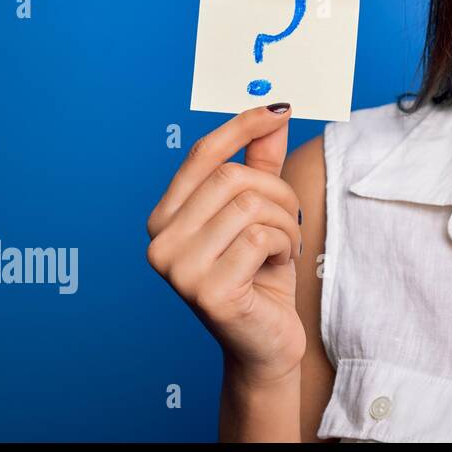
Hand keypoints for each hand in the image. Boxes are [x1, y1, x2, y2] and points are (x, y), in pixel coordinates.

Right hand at [146, 104, 304, 386]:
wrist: (266, 342)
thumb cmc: (261, 275)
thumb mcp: (263, 212)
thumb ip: (262, 164)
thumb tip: (273, 113)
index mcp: (165, 218)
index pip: (202, 156)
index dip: (241, 127)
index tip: (278, 110)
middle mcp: (160, 242)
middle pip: (231, 177)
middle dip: (277, 192)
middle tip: (291, 220)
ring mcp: (178, 269)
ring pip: (250, 205)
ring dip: (286, 223)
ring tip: (283, 247)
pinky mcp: (207, 291)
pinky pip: (262, 237)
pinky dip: (285, 246)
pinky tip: (276, 267)